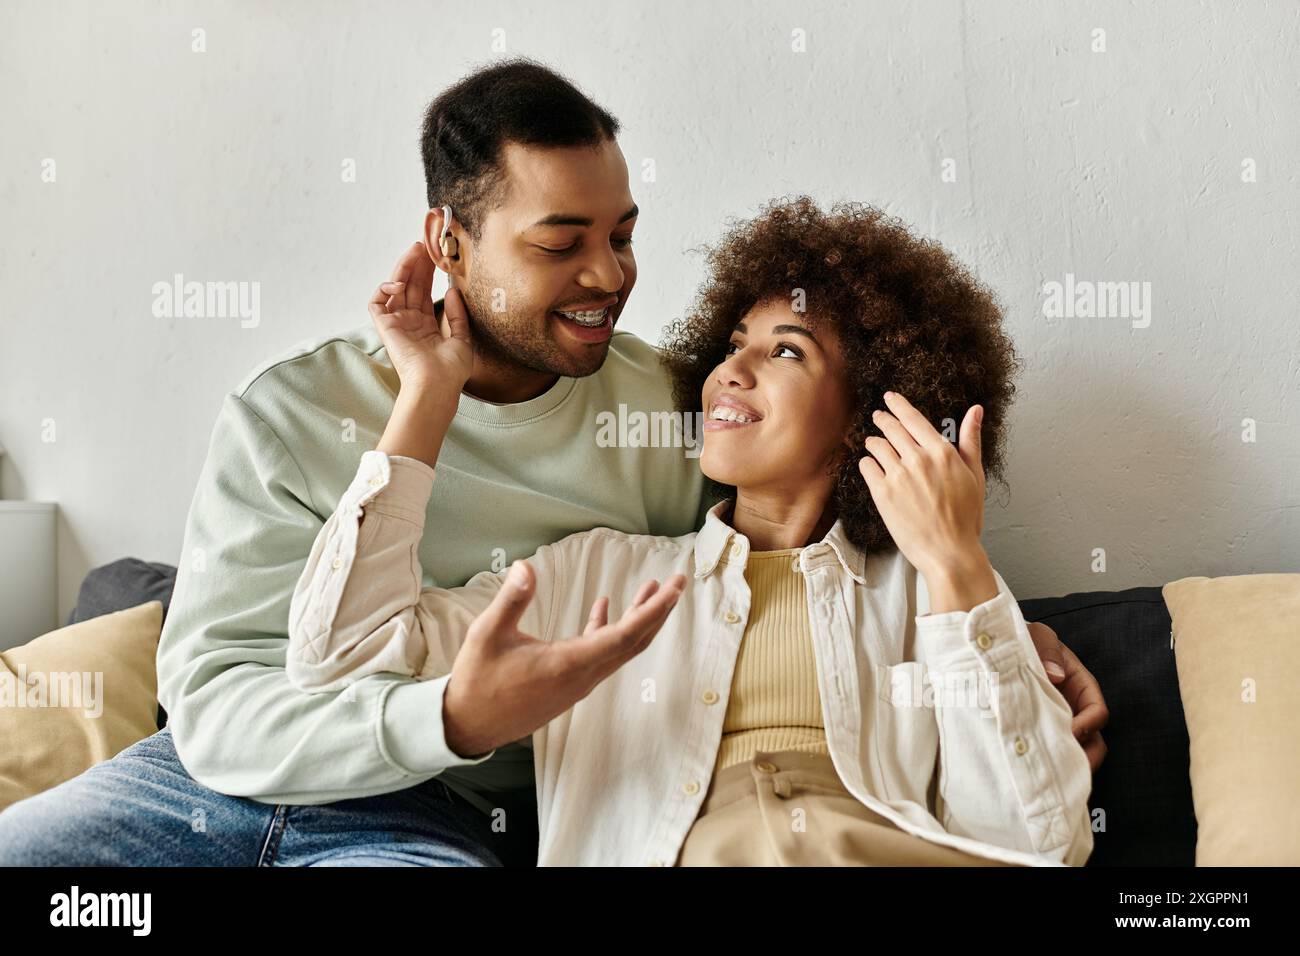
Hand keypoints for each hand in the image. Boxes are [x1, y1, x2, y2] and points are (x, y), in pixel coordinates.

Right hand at [369, 241, 472, 391]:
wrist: (437, 385)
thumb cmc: (451, 370)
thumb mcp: (463, 338)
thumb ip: (458, 314)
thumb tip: (454, 289)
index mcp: (426, 326)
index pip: (424, 292)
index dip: (428, 273)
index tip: (435, 255)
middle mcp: (409, 322)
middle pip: (410, 286)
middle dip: (416, 264)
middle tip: (424, 244)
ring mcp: (396, 324)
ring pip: (394, 288)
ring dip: (403, 268)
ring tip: (415, 251)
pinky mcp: (385, 327)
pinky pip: (376, 303)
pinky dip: (384, 289)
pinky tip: (400, 283)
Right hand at [442, 561, 687, 756]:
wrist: (468, 725)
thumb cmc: (477, 680)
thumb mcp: (487, 634)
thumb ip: (511, 600)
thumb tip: (525, 567)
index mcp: (569, 663)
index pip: (624, 635)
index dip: (653, 610)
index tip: (675, 589)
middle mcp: (582, 676)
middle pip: (633, 642)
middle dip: (658, 611)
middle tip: (677, 583)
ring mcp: (578, 683)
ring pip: (619, 649)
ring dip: (637, 619)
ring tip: (650, 589)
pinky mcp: (569, 684)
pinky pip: (599, 654)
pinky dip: (607, 629)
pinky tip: (604, 607)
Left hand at [858, 391, 985, 576]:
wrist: (948, 552)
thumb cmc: (965, 517)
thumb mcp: (974, 475)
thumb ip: (970, 440)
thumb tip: (975, 410)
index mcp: (942, 453)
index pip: (913, 418)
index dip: (898, 405)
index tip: (890, 398)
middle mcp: (918, 460)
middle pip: (891, 428)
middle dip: (883, 420)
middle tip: (878, 417)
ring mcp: (898, 476)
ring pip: (876, 445)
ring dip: (874, 442)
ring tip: (875, 445)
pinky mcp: (882, 494)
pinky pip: (866, 467)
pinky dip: (867, 464)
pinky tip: (873, 468)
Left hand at [1027, 621, 1109, 771]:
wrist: (1000, 648)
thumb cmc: (1026, 639)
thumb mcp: (1038, 636)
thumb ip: (1047, 650)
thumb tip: (1055, 676)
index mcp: (1081, 686)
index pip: (1097, 711)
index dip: (1088, 724)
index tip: (1069, 731)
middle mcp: (1075, 708)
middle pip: (1094, 741)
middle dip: (1085, 757)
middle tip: (1065, 768)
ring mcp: (1059, 723)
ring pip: (1076, 752)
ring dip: (1068, 766)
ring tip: (1052, 778)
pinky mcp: (1040, 733)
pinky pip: (1050, 752)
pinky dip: (1048, 764)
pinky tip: (1034, 774)